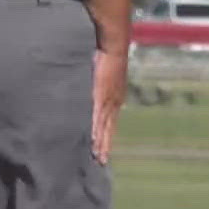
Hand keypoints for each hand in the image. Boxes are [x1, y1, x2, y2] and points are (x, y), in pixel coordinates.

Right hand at [91, 47, 127, 164]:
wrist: (114, 46)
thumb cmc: (107, 57)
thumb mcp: (104, 75)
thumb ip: (100, 86)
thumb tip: (93, 91)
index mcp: (116, 99)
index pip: (111, 122)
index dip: (107, 137)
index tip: (104, 150)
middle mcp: (115, 103)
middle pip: (109, 129)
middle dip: (105, 145)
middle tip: (102, 162)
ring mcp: (108, 101)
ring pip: (103, 127)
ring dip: (100, 143)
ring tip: (98, 157)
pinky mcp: (101, 97)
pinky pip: (97, 118)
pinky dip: (95, 131)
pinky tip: (93, 141)